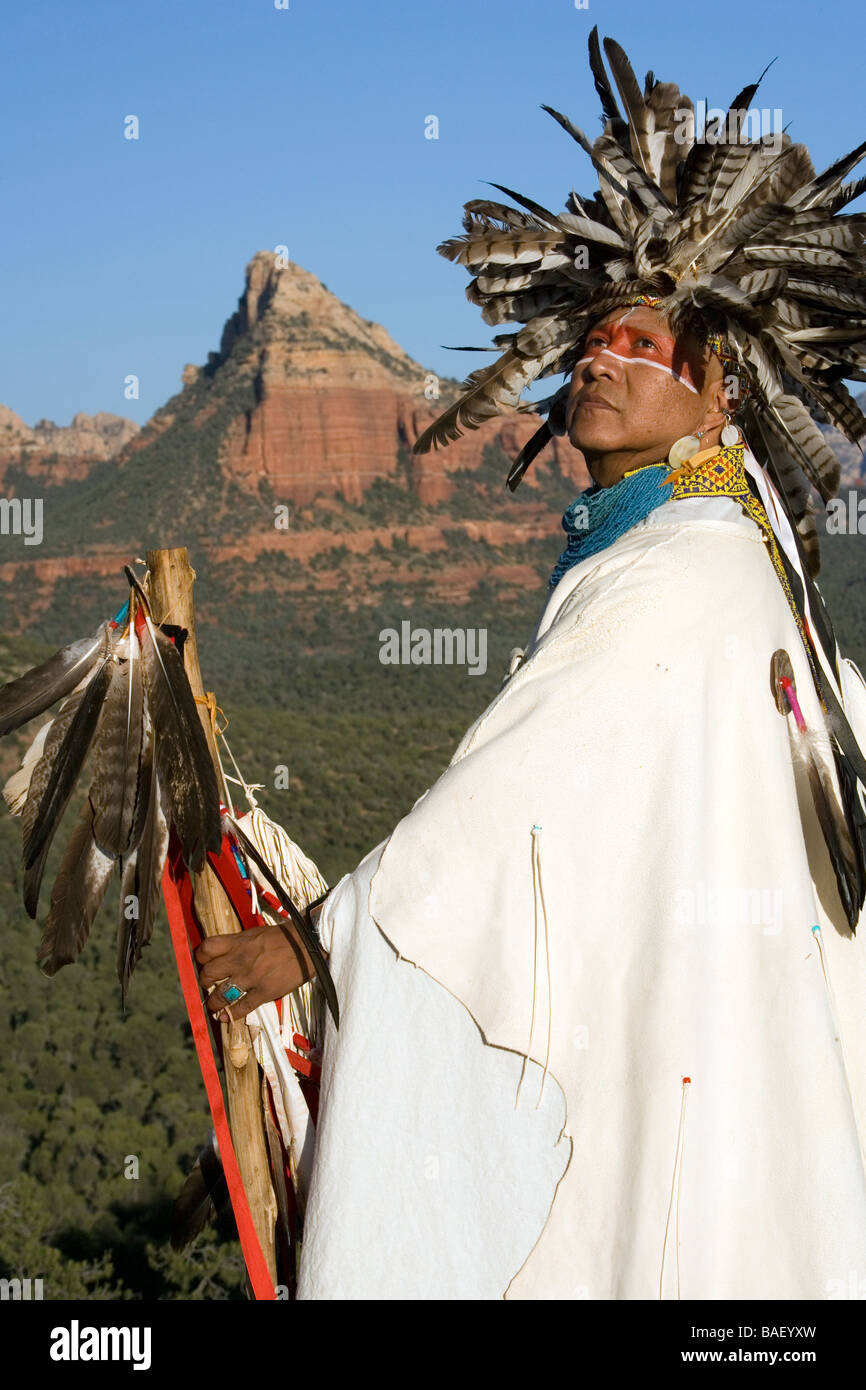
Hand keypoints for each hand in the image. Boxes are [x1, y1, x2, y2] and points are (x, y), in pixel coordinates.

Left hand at [195, 921, 316, 1023]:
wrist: (308, 945)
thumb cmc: (283, 938)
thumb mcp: (256, 934)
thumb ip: (238, 944)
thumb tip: (224, 955)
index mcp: (238, 942)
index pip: (207, 948)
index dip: (200, 957)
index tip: (203, 963)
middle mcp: (240, 959)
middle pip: (208, 973)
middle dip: (204, 982)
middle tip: (207, 985)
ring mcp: (251, 977)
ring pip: (220, 994)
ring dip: (214, 1002)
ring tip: (214, 1005)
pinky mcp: (264, 992)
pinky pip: (241, 1007)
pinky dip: (230, 1015)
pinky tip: (226, 1018)